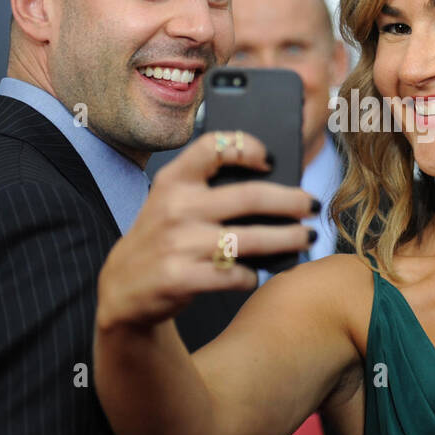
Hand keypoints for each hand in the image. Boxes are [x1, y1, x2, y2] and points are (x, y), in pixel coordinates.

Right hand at [95, 130, 317, 332]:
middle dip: (290, 200)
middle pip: (249, 196)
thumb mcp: (172, 202)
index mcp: (174, 180)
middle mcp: (175, 207)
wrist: (123, 287)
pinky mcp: (181, 278)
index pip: (214, 146)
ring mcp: (178, 244)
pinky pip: (234, 275)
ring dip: (287, 238)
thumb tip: (275, 188)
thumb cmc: (162, 237)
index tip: (272, 158)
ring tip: (306, 237)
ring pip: (250, 239)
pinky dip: (252, 275)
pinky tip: (257, 272)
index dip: (248, 146)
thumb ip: (209, 189)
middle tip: (312, 204)